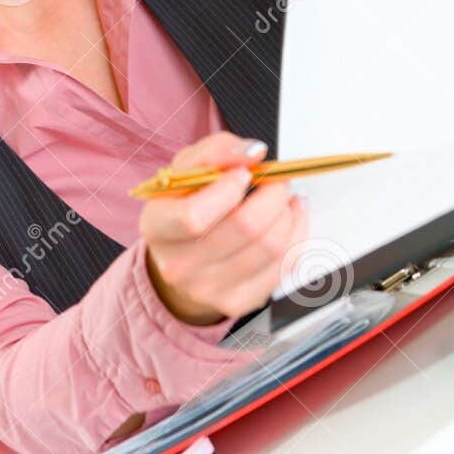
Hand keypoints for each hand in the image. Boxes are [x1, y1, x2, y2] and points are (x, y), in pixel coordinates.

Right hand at [140, 131, 308, 324]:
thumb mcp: (188, 168)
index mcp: (157, 227)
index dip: (228, 190)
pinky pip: (284, 266)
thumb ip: (217, 151)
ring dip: (287, 214)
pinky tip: (289, 220)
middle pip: (244, 229)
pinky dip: (296, 236)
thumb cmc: (184, 205)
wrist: (183, 257)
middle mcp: (178, 266)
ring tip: (282, 199)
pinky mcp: (238, 302)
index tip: (243, 173)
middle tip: (276, 180)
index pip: (193, 217)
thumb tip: (253, 153)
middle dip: (272, 194)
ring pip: (271, 247)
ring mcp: (209, 290)